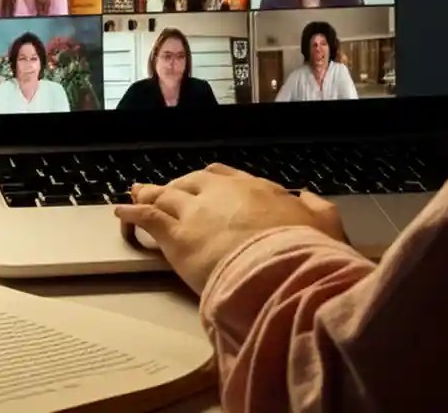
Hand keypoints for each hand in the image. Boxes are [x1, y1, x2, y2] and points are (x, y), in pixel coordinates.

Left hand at [114, 164, 347, 294]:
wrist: (283, 270)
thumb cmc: (306, 252)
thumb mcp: (326, 226)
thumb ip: (317, 209)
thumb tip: (308, 197)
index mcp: (256, 190)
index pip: (227, 177)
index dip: (212, 180)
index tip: (205, 183)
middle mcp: (223, 194)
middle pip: (192, 182)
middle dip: (178, 185)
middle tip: (167, 189)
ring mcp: (197, 213)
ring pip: (166, 196)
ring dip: (151, 193)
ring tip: (138, 192)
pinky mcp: (178, 237)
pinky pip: (148, 218)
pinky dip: (133, 213)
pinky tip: (122, 212)